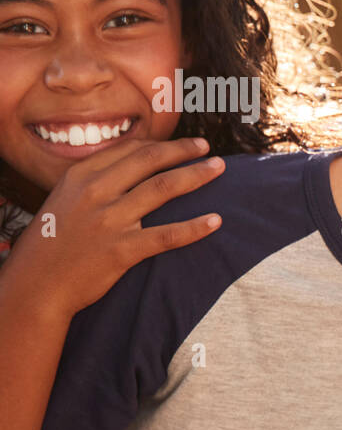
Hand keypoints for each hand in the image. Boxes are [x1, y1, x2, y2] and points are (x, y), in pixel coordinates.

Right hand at [5, 137, 223, 320]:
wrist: (35, 284)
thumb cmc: (53, 241)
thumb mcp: (66, 199)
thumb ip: (97, 180)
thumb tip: (134, 164)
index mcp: (81, 175)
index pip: (131, 150)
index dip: (163, 145)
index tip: (185, 145)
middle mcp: (95, 192)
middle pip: (150, 161)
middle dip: (184, 151)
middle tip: (209, 149)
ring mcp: (109, 220)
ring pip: (163, 188)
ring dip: (196, 176)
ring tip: (218, 169)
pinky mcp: (121, 250)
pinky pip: (167, 235)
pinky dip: (195, 227)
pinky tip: (216, 221)